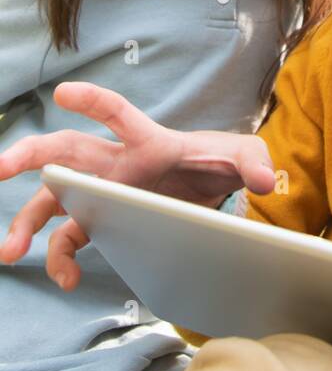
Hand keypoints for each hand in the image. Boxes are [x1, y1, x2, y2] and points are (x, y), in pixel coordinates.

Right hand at [0, 81, 275, 289]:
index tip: (64, 92)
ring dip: (27, 221)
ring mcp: (104, 191)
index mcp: (147, 141)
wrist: (209, 187)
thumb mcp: (243, 157)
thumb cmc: (219, 162)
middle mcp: (116, 162)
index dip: (94, 101)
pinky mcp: (103, 219)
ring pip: (54, 199)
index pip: (117, 114)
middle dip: (30, 155)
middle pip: (65, 151)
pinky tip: (63, 279)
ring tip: (8, 251)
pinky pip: (70, 236)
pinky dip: (60, 257)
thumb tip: (266, 178)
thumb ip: (254, 161)